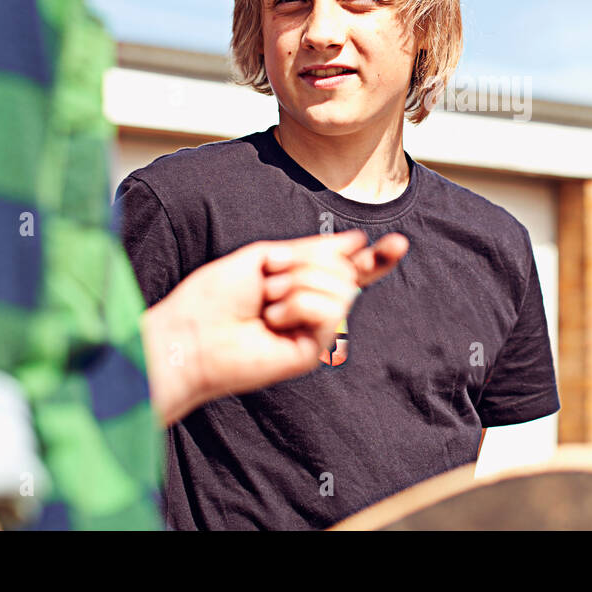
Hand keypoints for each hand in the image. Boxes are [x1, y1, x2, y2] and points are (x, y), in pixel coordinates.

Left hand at [142, 230, 408, 424]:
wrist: (192, 333)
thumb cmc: (216, 297)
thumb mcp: (267, 255)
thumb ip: (314, 249)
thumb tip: (357, 241)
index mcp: (302, 282)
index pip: (350, 270)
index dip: (376, 258)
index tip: (399, 244)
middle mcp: (312, 306)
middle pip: (344, 268)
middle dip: (306, 261)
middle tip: (268, 282)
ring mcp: (315, 329)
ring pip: (339, 285)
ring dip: (295, 284)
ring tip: (267, 304)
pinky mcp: (313, 350)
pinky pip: (329, 310)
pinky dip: (297, 305)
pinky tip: (273, 321)